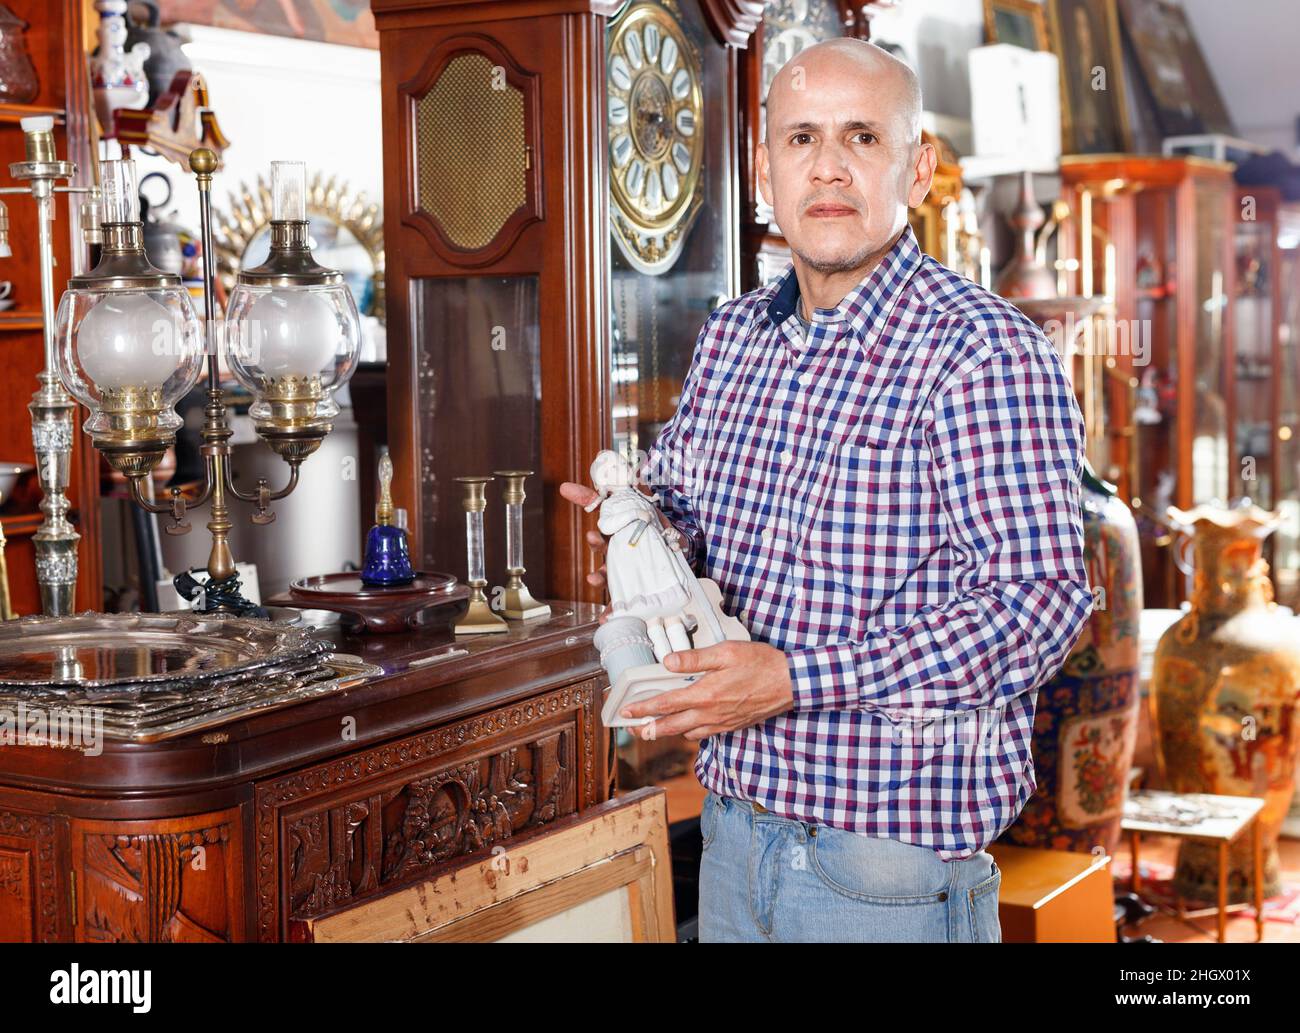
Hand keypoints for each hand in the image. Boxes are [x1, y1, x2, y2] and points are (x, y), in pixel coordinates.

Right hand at [558, 480, 687, 621]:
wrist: (683, 548)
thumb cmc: (659, 527)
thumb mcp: (647, 503)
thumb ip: (631, 485)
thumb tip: (619, 463)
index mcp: (620, 533)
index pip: (601, 530)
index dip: (594, 530)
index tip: (591, 531)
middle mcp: (620, 552)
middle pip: (604, 552)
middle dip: (598, 549)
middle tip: (596, 541)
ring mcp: (628, 570)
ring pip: (609, 577)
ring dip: (600, 579)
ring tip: (596, 577)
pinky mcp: (638, 586)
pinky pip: (621, 602)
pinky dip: (610, 611)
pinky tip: (604, 617)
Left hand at [621, 641, 793, 740]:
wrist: (790, 683)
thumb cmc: (760, 664)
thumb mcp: (726, 652)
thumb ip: (695, 658)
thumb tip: (668, 661)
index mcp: (705, 694)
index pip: (665, 704)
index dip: (642, 709)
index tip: (626, 712)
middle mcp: (710, 714)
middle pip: (670, 727)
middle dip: (647, 729)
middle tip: (631, 729)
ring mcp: (721, 723)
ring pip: (686, 733)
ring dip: (667, 732)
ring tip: (653, 728)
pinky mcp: (731, 726)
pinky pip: (703, 734)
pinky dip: (689, 732)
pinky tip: (686, 726)